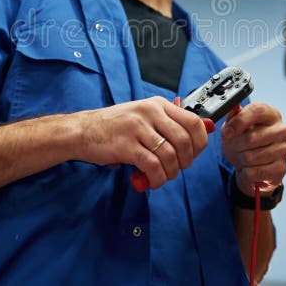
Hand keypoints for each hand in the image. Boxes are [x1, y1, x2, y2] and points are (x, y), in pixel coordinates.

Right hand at [75, 96, 208, 189]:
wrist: (82, 130)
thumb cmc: (115, 126)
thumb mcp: (144, 116)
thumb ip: (169, 123)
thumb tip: (203, 131)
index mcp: (157, 104)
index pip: (193, 121)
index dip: (200, 142)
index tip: (194, 154)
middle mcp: (150, 113)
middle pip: (185, 140)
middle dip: (186, 161)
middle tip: (178, 168)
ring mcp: (137, 128)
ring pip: (170, 155)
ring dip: (170, 173)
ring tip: (162, 176)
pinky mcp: (126, 145)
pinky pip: (152, 166)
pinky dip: (157, 178)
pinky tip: (151, 180)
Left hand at [221, 103, 285, 196]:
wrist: (249, 166)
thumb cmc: (243, 142)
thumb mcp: (234, 127)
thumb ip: (232, 118)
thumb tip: (232, 111)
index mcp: (271, 114)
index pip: (257, 111)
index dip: (239, 121)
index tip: (227, 132)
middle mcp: (282, 130)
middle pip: (252, 137)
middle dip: (236, 145)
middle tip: (235, 147)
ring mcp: (284, 150)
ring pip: (250, 157)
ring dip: (241, 159)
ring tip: (244, 158)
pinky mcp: (281, 169)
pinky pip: (253, 172)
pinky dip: (245, 173)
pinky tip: (249, 169)